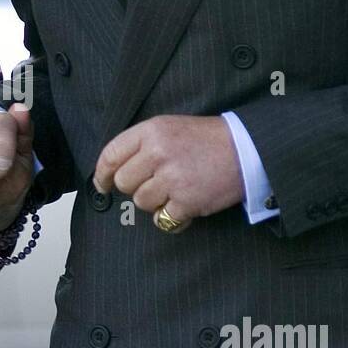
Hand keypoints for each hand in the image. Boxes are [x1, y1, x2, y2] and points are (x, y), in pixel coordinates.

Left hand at [92, 114, 243, 226]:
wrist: (245, 148)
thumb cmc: (203, 139)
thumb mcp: (168, 127)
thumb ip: (139, 145)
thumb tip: (110, 173)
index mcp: (151, 131)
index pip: (111, 156)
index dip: (102, 174)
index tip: (103, 185)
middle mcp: (158, 153)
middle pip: (124, 183)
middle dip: (136, 187)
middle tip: (157, 182)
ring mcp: (173, 178)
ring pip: (141, 202)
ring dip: (155, 202)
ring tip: (176, 189)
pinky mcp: (187, 201)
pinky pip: (162, 219)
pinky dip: (172, 217)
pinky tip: (185, 204)